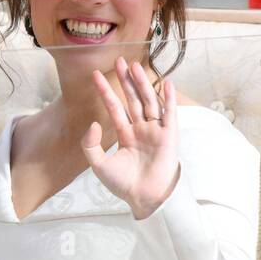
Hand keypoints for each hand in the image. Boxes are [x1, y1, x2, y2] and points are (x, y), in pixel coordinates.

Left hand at [80, 57, 180, 219]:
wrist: (145, 198)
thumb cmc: (124, 184)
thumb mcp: (99, 165)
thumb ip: (91, 145)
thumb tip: (93, 123)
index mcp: (126, 135)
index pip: (115, 108)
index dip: (106, 92)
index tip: (95, 76)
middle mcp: (141, 130)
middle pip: (133, 99)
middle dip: (125, 81)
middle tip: (118, 61)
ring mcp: (155, 131)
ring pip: (148, 102)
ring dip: (143, 84)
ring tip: (135, 66)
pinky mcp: (169, 136)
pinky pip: (169, 114)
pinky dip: (169, 98)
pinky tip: (166, 83)